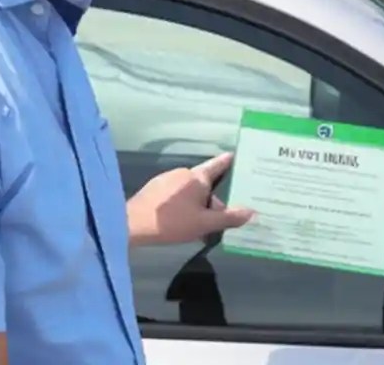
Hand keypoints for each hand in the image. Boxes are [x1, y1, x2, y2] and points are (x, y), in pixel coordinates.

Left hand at [126, 152, 253, 246]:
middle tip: (221, 220)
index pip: (218, 165)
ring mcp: (167, 179)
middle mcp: (183, 173)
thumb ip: (228, 218)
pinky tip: (182, 223)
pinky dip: (183, 206)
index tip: (237, 155)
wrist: (132, 224)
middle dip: (213, 201)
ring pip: (190, 191)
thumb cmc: (172, 222)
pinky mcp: (155, 188)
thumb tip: (251, 211)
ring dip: (198, 205)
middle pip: (205, 184)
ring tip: (202, 227)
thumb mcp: (204, 224)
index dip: (229, 161)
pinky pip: (176, 195)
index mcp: (198, 177)